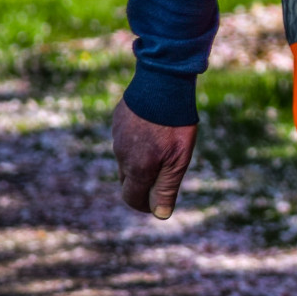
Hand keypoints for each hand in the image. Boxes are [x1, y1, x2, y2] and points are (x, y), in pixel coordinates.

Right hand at [112, 97, 197, 218]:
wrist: (164, 81)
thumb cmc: (175, 122)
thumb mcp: (179, 158)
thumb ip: (167, 187)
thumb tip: (160, 214)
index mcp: (137, 168)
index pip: (132, 198)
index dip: (145, 204)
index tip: (158, 201)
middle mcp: (122, 154)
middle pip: (127, 179)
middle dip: (142, 182)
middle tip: (163, 172)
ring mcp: (118, 134)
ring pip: (125, 156)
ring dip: (139, 157)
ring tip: (161, 143)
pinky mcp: (119, 118)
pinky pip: (124, 136)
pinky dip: (136, 138)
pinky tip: (152, 125)